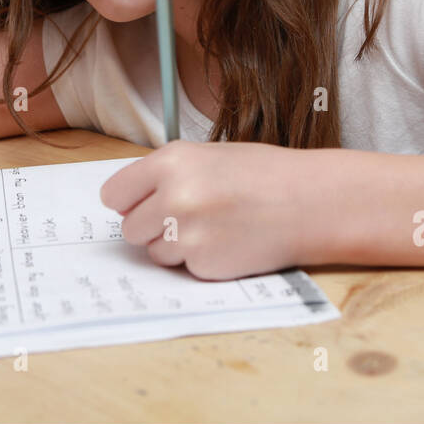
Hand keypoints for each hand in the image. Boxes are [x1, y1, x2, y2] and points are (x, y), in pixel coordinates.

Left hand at [99, 139, 314, 280]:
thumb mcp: (208, 156)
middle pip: (130, 228)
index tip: (141, 204)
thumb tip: (129, 199)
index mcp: (171, 162)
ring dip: (175, 246)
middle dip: (152, 227)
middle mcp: (173, 197)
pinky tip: (228, 241)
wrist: (310, 202)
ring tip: (214, 226)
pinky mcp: (204, 265)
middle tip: (186, 217)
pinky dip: (200, 260)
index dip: (129, 201)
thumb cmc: (263, 175)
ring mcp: (187, 235)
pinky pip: (184, 267)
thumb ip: (165, 174)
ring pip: (154, 252)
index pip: (113, 194)